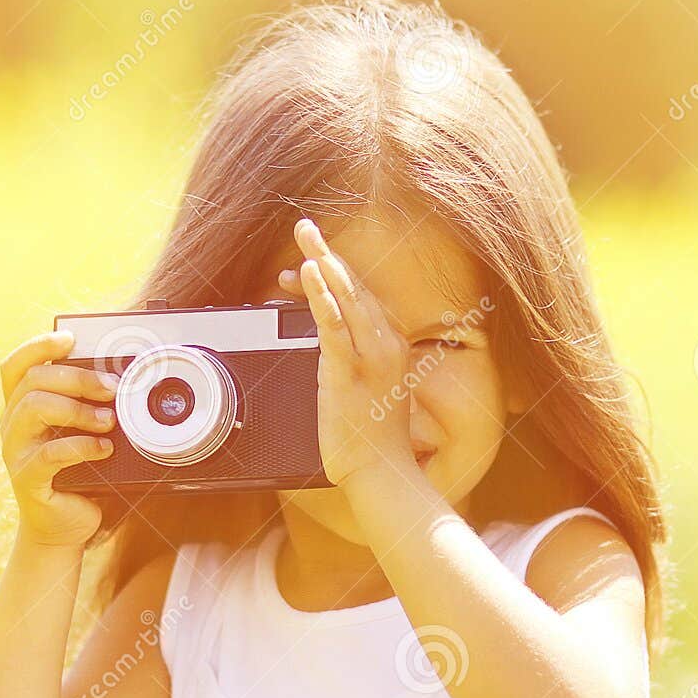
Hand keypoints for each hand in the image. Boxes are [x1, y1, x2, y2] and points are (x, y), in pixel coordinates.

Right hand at [0, 330, 118, 548]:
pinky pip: (49, 453)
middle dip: (78, 378)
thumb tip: (126, 383)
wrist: (66, 525)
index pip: (17, 366)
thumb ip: (92, 410)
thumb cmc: (80, 475)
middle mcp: (13, 424)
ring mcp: (16, 451)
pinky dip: (81, 446)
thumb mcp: (85, 436)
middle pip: (33, 381)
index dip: (38, 346)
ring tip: (110, 421)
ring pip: (36, 408)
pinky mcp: (27, 477)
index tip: (71, 339)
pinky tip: (104, 450)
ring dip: (79, 409)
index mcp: (23, 408)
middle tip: (113, 388)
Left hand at [279, 217, 414, 488]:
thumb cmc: (376, 439)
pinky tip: (310, 272)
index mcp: (392, 346)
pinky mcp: (348, 370)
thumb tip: (335, 354)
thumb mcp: (372, 392)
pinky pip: (332, 324)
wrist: (384, 471)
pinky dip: (321, 294)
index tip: (307, 263)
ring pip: (345, 298)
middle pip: (355, 288)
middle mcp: (386, 344)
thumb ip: (356, 366)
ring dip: (323, 260)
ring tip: (305, 234)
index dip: (334, 276)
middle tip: (306, 226)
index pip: (362, 299)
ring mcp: (369, 356)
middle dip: (329, 253)